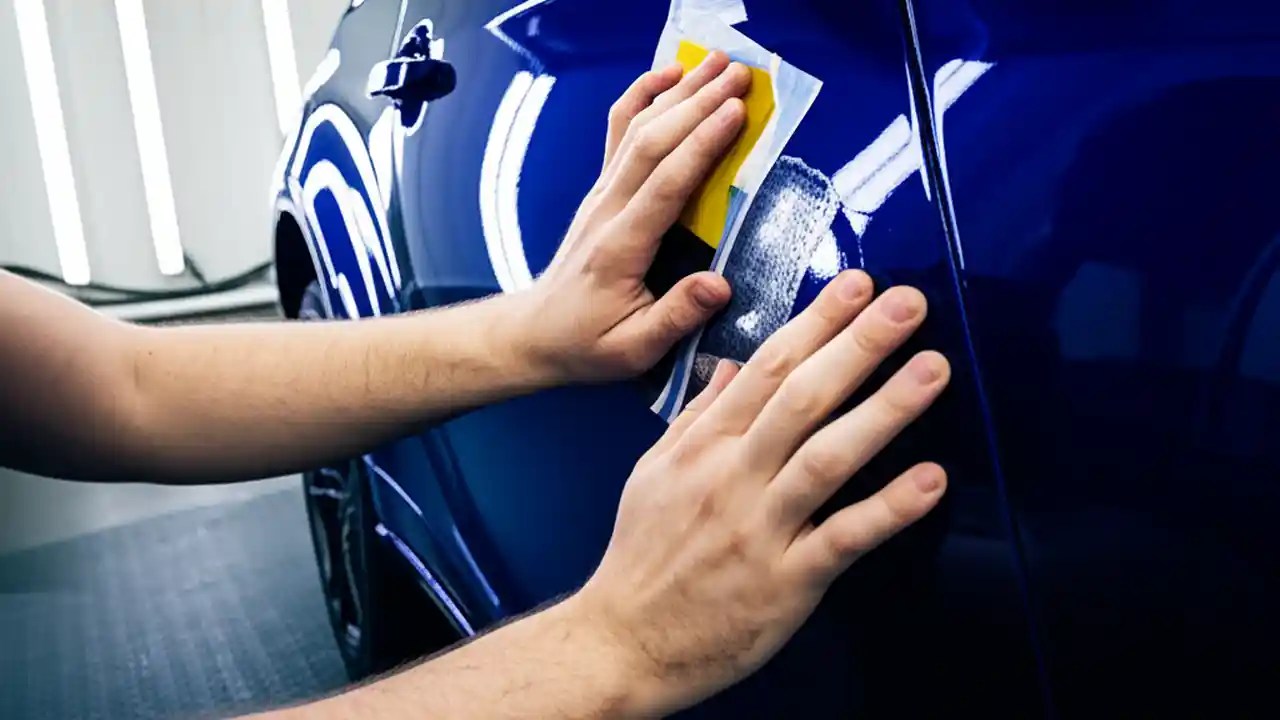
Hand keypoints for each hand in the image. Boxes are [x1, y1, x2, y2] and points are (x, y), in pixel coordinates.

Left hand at [521, 52, 749, 382]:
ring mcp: (601, 194)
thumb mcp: (634, 350)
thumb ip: (677, 316)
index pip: (666, 183)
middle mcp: (607, 209)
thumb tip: (719, 284)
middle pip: (652, 142)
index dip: (701, 144)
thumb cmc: (587, 344)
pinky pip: (620, 132)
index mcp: (621, 247)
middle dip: (698, 102)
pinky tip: (667, 75)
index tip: (736, 112)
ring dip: (677, 91)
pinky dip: (642, 97)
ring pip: (637, 129)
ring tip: (714, 61)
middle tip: (740, 74)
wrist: (535, 334)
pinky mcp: (601, 190)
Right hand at [567, 271, 951, 715]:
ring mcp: (760, 528)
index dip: (815, 324)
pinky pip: (843, 537)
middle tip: (906, 304)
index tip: (855, 287)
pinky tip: (930, 479)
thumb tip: (730, 366)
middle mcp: (733, 477)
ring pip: (826, 457)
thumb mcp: (654, 473)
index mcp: (704, 447)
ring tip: (931, 369)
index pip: (766, 369)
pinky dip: (888, 508)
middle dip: (857, 345)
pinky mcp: (786, 581)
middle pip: (800, 398)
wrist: (624, 640)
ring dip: (883, 410)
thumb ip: (697, 417)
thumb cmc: (642, 556)